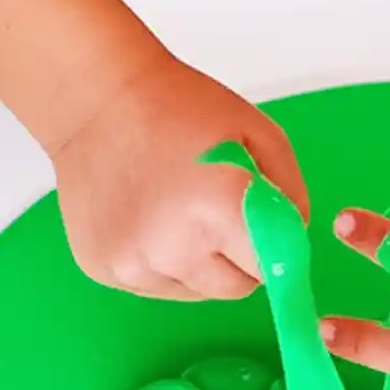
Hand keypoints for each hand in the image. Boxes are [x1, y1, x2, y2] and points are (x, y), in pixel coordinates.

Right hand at [51, 55, 308, 299]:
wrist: (96, 99)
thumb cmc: (180, 108)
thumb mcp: (260, 135)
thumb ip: (291, 196)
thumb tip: (293, 243)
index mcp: (221, 209)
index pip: (271, 270)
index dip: (272, 248)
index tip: (261, 230)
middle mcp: (176, 248)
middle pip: (235, 289)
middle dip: (237, 257)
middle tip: (216, 210)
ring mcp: (135, 263)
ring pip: (194, 290)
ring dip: (196, 261)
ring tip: (176, 208)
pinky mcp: (105, 269)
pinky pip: (154, 284)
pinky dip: (158, 261)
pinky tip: (146, 216)